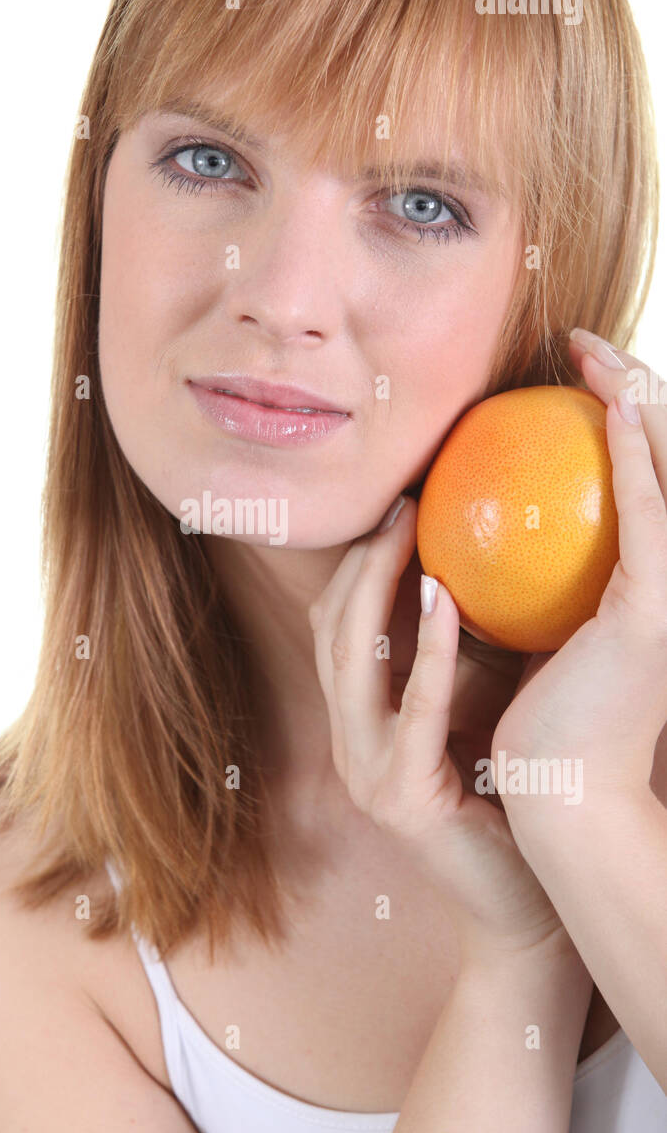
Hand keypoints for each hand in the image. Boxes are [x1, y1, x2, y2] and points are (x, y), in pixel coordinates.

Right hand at [308, 498, 579, 964]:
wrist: (523, 908)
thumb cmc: (512, 800)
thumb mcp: (477, 709)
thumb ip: (465, 652)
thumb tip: (487, 565)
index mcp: (362, 721)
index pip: (337, 625)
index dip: (358, 562)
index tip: (398, 503)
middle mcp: (351, 742)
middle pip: (331, 629)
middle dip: (361, 559)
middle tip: (400, 498)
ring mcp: (367, 773)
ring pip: (351, 659)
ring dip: (379, 586)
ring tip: (410, 528)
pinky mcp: (404, 799)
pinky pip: (412, 710)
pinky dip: (427, 651)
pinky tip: (445, 598)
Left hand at [491, 332, 666, 831]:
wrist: (561, 790)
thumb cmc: (541, 717)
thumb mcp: (540, 628)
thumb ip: (532, 575)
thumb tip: (483, 520)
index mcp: (649, 582)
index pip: (647, 479)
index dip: (627, 416)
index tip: (574, 372)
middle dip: (637, 387)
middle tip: (584, 342)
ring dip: (639, 398)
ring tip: (594, 353)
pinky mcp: (655, 609)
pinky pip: (647, 511)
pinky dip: (638, 453)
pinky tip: (613, 405)